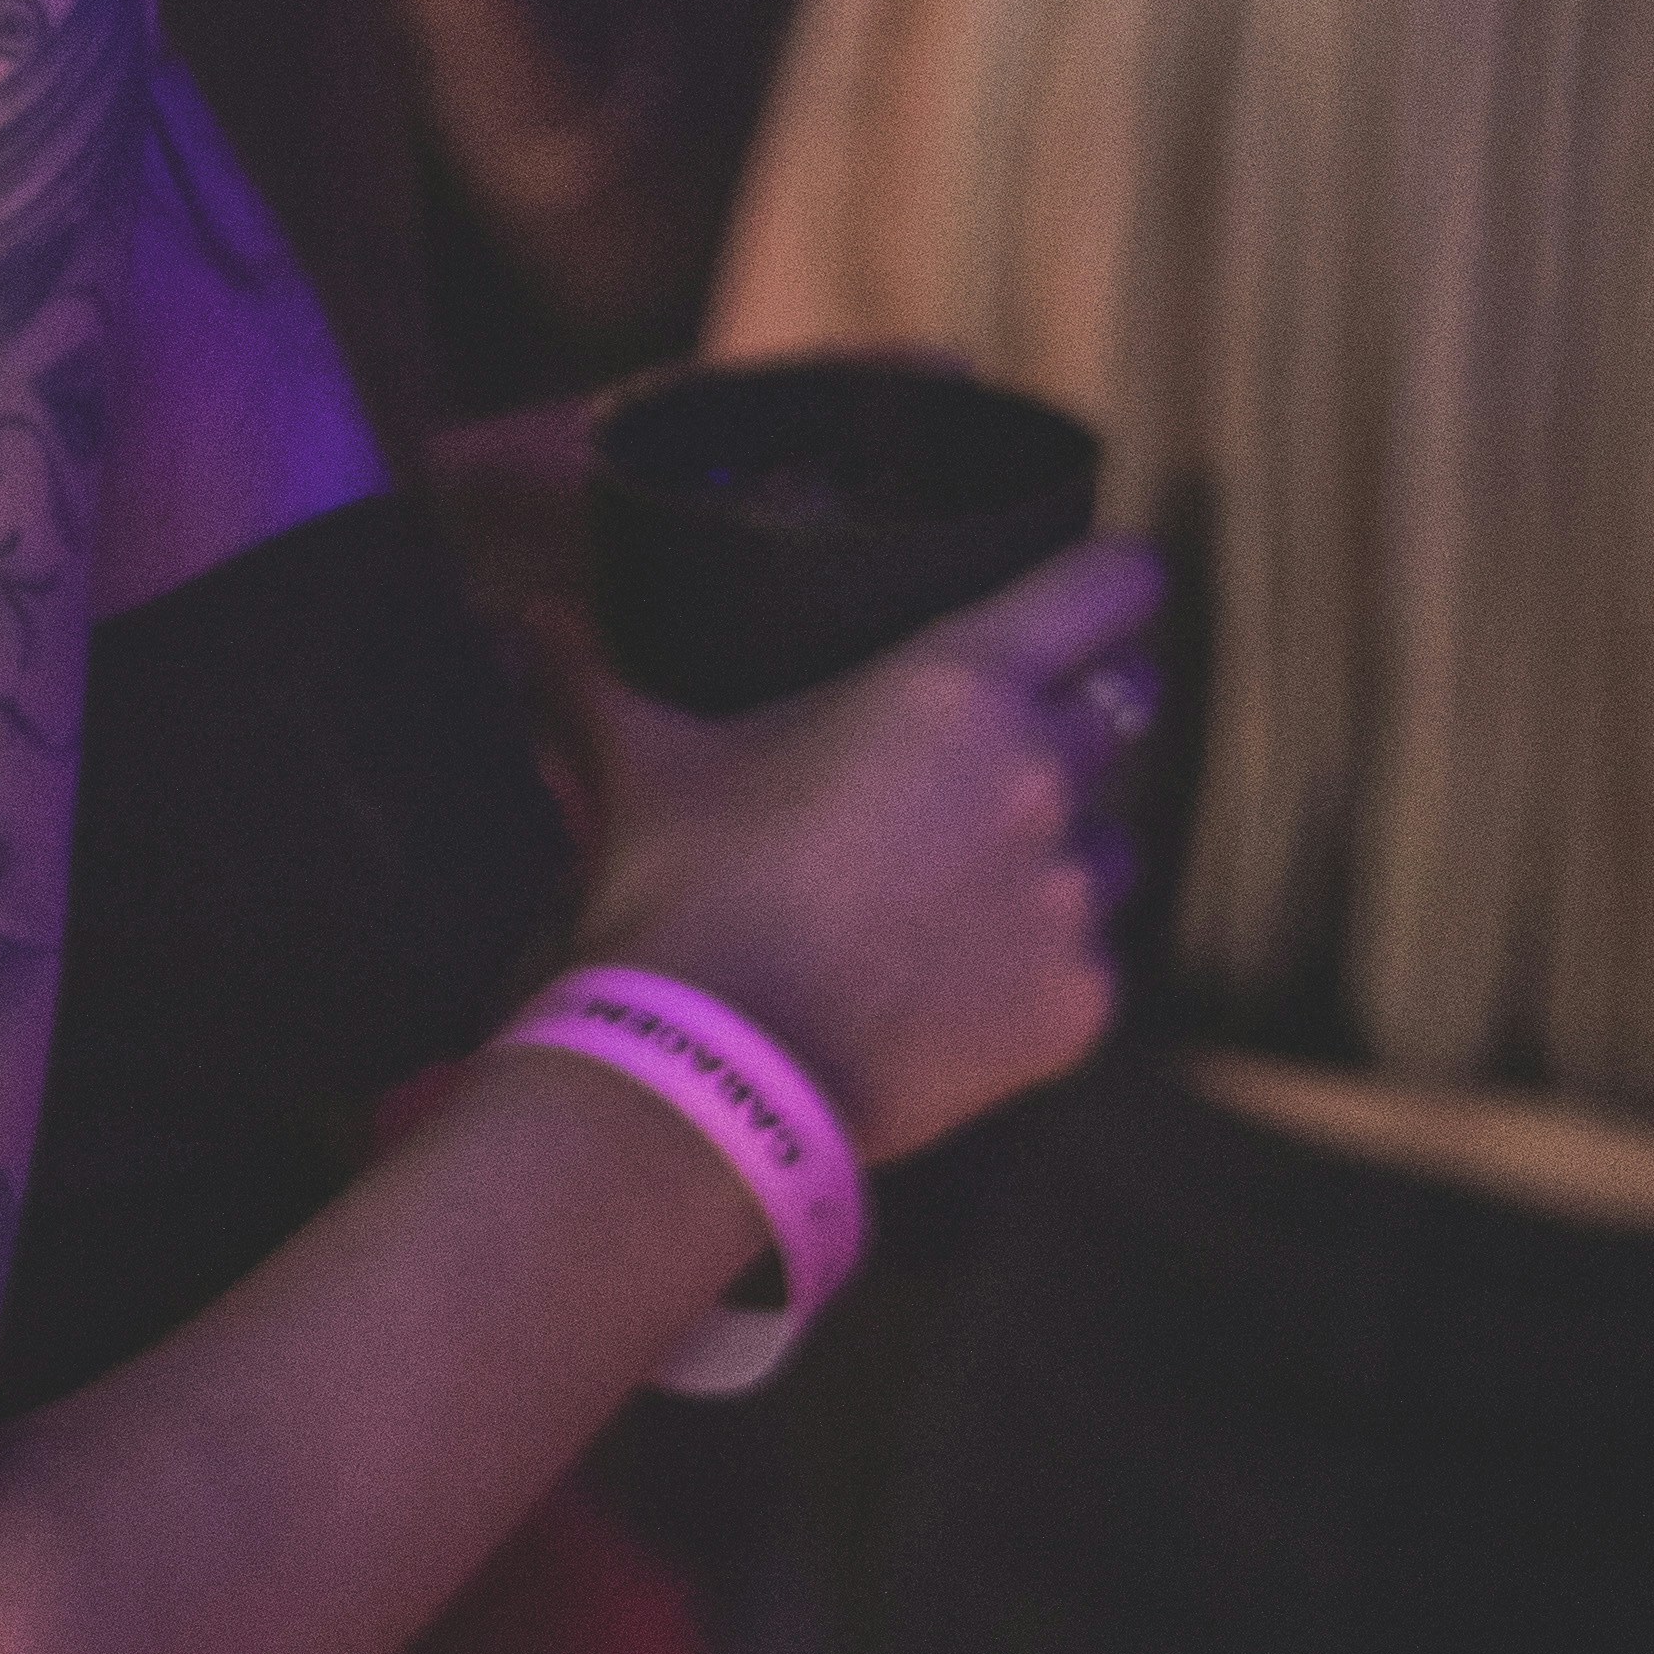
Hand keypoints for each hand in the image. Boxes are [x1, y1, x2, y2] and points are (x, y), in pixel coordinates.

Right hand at [567, 536, 1161, 1160]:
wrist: (713, 1075)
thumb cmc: (685, 890)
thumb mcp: (643, 760)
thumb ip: (596, 673)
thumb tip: (529, 622)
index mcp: (962, 685)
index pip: (1110, 586)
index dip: (1114, 579)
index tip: (1100, 588)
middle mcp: (1044, 777)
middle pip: (1125, 708)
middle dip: (1081, 716)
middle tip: (1012, 744)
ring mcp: (1074, 899)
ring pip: (1117, 842)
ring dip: (1069, 847)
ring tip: (977, 878)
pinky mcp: (1081, 1005)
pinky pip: (1095, 958)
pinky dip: (1047, 962)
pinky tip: (964, 978)